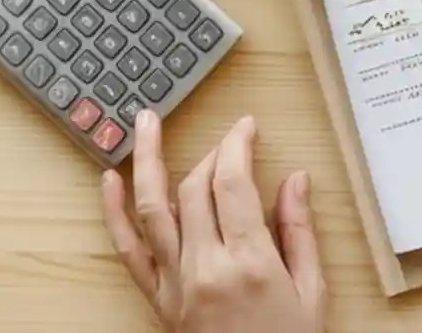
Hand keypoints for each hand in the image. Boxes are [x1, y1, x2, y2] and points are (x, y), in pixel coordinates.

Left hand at [100, 111, 325, 332]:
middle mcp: (206, 267)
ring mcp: (176, 282)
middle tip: (229, 140)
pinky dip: (114, 213)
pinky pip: (128, 250)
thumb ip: (301, 231)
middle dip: (211, 153)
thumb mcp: (312, 292)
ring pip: (153, 208)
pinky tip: (108, 181)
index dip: (237, 144)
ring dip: (146, 160)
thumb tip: (296, 178)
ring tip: (146, 122)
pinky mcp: (158, 299)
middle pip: (196, 189)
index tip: (246, 127)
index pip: (233, 184)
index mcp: (250, 263)